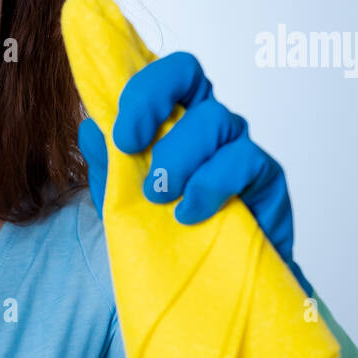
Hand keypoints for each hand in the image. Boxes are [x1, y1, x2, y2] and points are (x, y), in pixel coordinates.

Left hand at [78, 51, 311, 295]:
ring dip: (179, 156)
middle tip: (131, 153)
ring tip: (158, 196)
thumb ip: (105, 163)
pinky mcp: (267, 180)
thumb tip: (90, 128)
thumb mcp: (120, 198)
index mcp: (176, 117)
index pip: (171, 73)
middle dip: (154, 112)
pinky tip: (188, 214)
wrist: (203, 284)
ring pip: (218, 120)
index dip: (146, 88)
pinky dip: (210, 186)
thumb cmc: (164, 231)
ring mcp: (240, 148)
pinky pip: (245, 162)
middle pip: (195, 81)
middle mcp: (210, 125)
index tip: (123, 133)